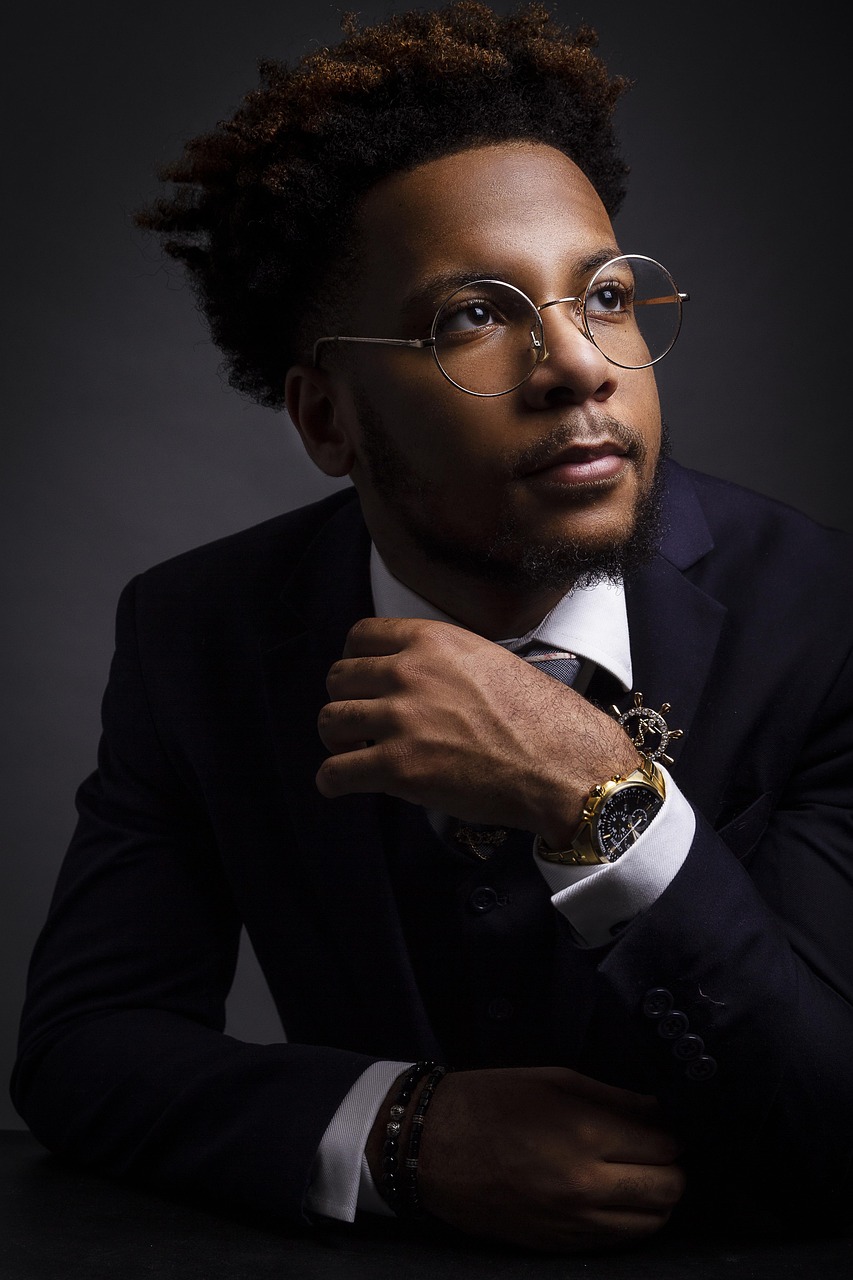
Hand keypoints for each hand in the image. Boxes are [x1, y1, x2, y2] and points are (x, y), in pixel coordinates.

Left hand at [316, 617, 639, 845]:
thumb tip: (415, 677)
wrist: (564, 764)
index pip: (359, 636)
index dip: (356, 663)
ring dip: (336, 739)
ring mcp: (400, 719)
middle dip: (346, 701)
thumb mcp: (489, 660)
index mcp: (432, 640)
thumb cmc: (540, 718)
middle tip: (360, 724)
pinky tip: (340, 785)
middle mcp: (409, 672)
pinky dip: (331, 781)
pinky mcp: (398, 767)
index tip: (363, 682)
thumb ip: (442, 662)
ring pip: (330, 720)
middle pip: (338, 677)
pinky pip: (335, 772)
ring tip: (351, 753)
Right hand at [368, 1066, 685, 1252]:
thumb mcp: (553, 1079)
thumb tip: (659, 1111)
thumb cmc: (490, 1101)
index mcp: (586, 1135)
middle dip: (671, 1167)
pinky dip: (628, 1220)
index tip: (660, 1124)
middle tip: (654, 1148)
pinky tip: (612, 1196)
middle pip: (668, 1190)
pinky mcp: (559, 1246)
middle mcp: (586, 1186)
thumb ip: (613, 1097)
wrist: (431, 1148)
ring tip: (636, 1173)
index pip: (664, 1146)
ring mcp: (574, 1223)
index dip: (669, 1133)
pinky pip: (618, 1242)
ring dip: (654, 1198)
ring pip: (651, 1223)